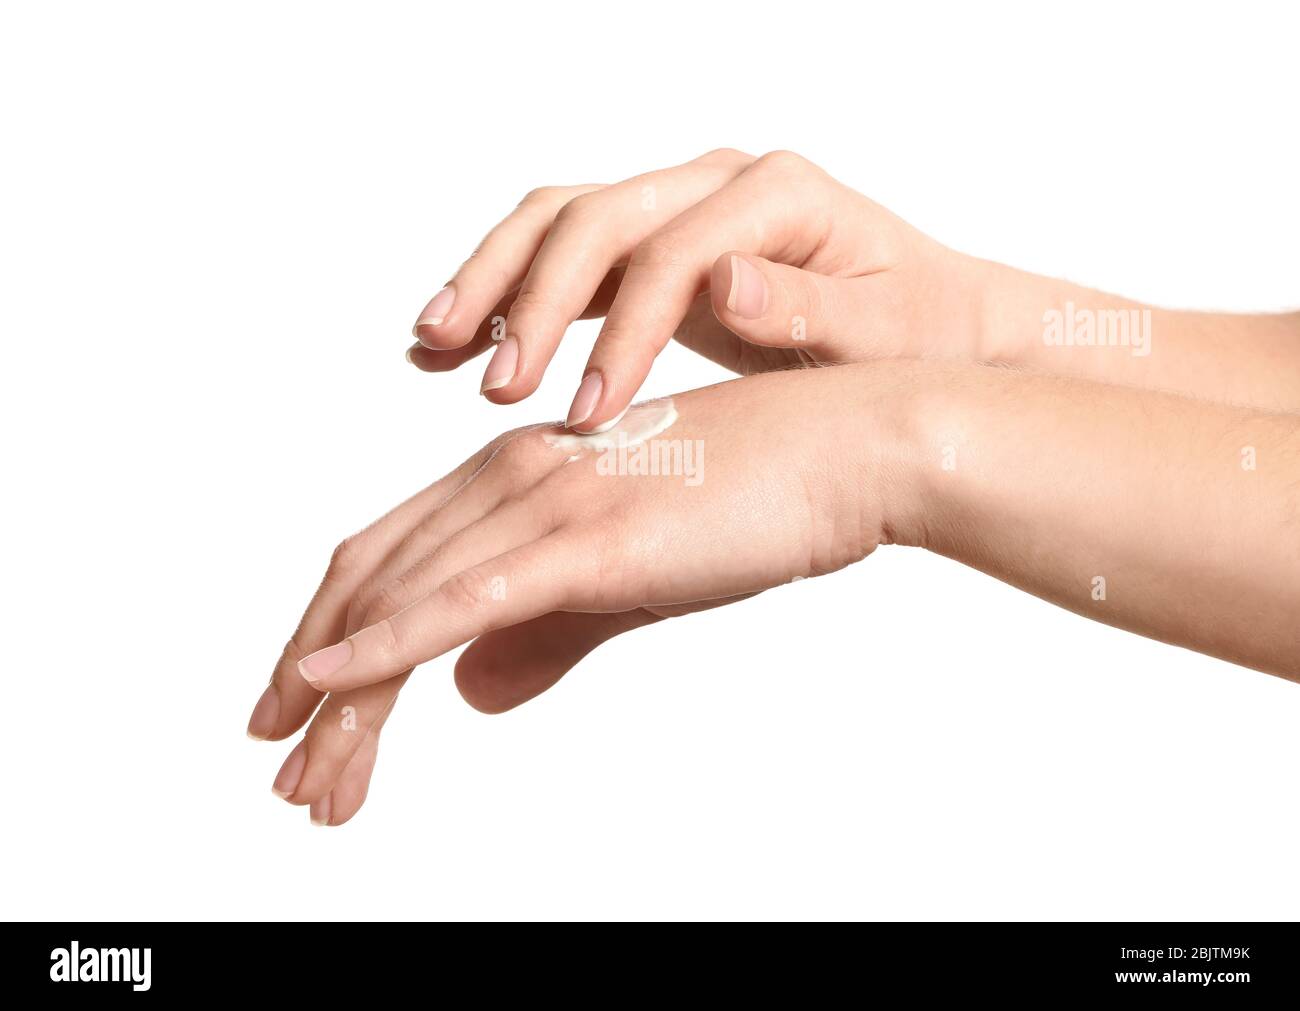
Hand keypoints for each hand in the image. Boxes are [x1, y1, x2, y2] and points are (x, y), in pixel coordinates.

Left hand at [248, 365, 902, 823]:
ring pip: (402, 601)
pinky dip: (387, 641)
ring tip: (306, 783)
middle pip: (369, 583)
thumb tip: (471, 697)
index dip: (328, 644)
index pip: (388, 562)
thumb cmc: (753, 502)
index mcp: (514, 478)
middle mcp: (508, 476)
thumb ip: (546, 635)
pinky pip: (464, 596)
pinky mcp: (589, 535)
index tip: (300, 724)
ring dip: (340, 697)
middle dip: (309, 684)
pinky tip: (333, 684)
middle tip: (283, 776)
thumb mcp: (628, 582)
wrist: (847, 448)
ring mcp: (546, 500)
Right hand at [406, 148, 988, 430]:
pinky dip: (510, 294)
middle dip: (530, 298)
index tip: (588, 417)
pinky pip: (566, 256)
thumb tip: (726, 282)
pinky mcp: (656, 244)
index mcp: (775, 194)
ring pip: (559, 224)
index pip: (669, 253)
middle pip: (591, 216)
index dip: (621, 333)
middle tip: (491, 381)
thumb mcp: (885, 333)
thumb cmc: (917, 334)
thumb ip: (809, 309)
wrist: (932, 326)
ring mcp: (681, 207)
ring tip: (432, 346)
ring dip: (491, 281)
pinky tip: (458, 343)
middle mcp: (716, 183)